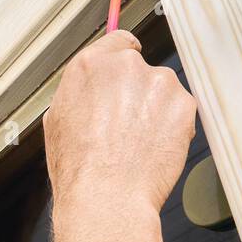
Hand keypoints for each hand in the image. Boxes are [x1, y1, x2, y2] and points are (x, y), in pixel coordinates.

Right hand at [42, 30, 197, 217]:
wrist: (107, 199)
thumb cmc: (79, 170)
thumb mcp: (56, 122)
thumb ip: (79, 93)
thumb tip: (90, 91)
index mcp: (90, 65)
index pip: (118, 42)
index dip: (122, 62)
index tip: (126, 76)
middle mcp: (126, 65)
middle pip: (140, 69)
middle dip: (137, 93)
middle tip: (125, 126)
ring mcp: (159, 83)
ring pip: (162, 90)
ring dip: (156, 110)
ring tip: (138, 144)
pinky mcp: (184, 104)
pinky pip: (181, 111)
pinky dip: (173, 127)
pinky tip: (154, 149)